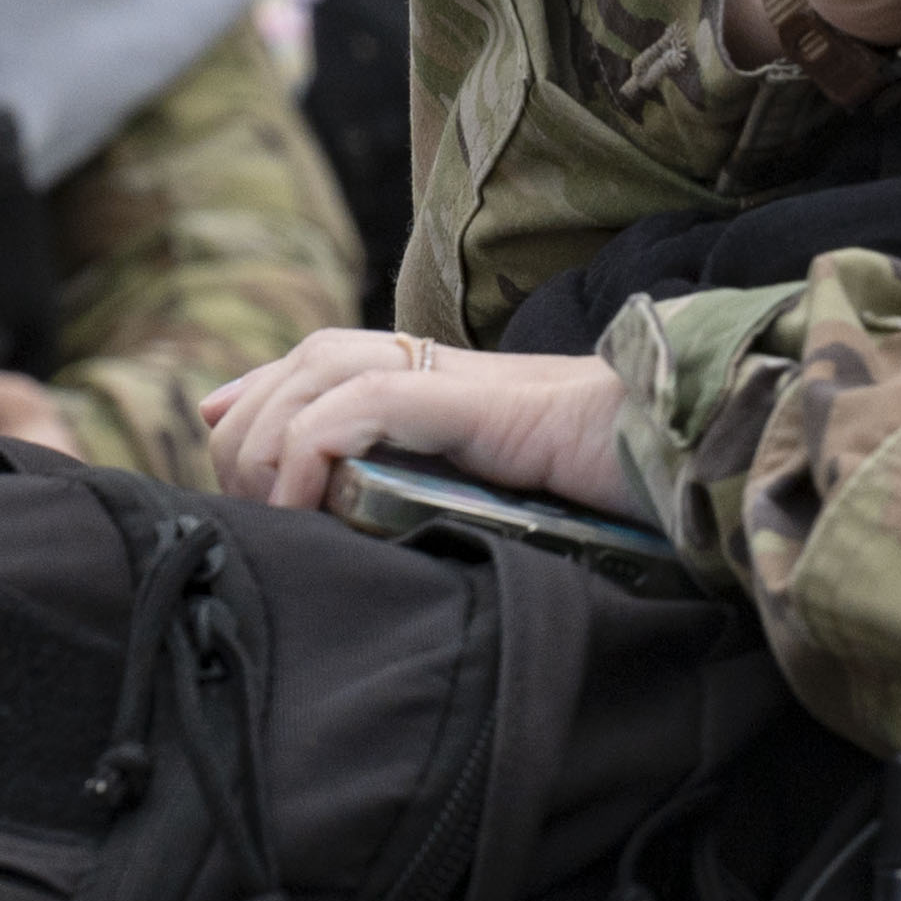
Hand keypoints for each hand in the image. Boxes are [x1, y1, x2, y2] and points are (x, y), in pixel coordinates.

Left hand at [198, 330, 638, 518]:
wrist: (686, 459)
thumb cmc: (612, 494)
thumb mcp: (505, 502)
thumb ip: (443, 502)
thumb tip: (386, 540)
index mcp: (446, 385)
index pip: (321, 364)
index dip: (257, 392)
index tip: (215, 433)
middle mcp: (442, 369)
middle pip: (305, 360)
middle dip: (247, 421)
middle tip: (237, 498)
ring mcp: (457, 379)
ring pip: (318, 373)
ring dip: (271, 437)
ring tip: (266, 507)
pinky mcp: (473, 399)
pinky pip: (363, 405)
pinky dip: (314, 447)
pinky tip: (304, 504)